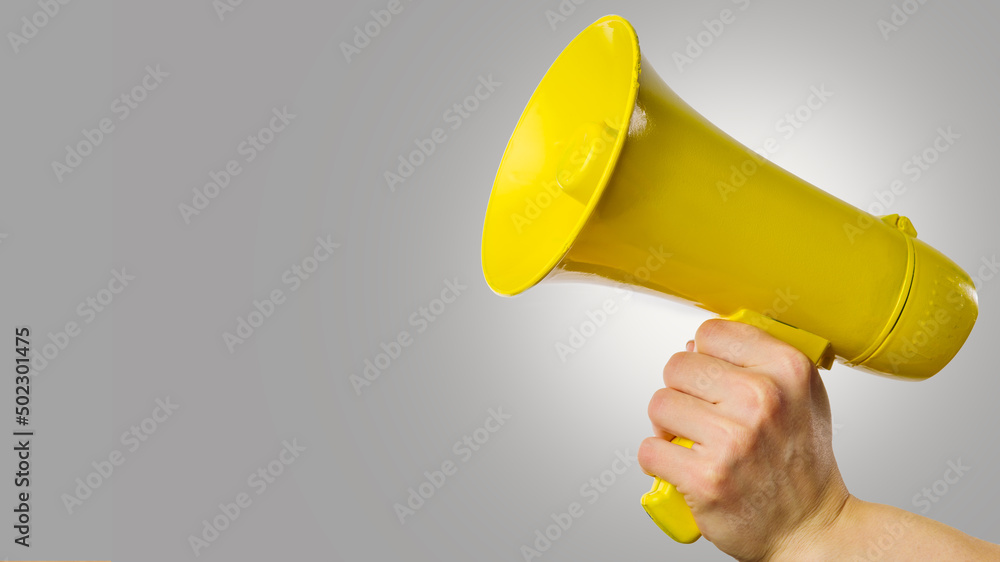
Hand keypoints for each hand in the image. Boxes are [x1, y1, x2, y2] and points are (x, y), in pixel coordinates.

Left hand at [637, 319, 849, 560]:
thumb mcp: (801, 395)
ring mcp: (733, 439)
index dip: (704, 357)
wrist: (811, 528)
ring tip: (693, 442)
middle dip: (682, 392)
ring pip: (659, 405)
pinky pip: (649, 449)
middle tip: (702, 418)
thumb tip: (695, 343)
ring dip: (667, 427)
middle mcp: (762, 399)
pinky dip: (658, 461)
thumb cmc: (801, 463)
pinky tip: (683, 467)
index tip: (714, 380)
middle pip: (677, 366)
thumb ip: (755, 360)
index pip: (710, 332)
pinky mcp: (706, 478)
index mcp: (787, 369)